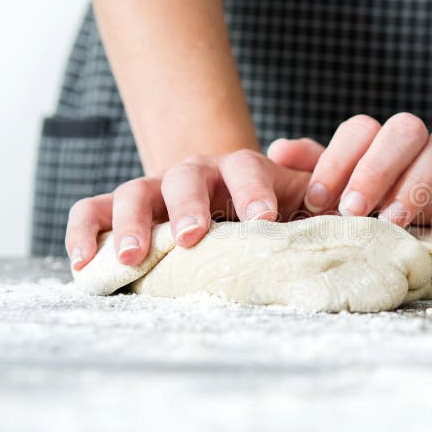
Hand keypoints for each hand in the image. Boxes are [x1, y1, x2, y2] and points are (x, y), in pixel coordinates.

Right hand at [65, 150, 310, 269]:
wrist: (223, 198)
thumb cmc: (267, 211)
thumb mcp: (300, 203)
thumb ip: (322, 202)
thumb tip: (346, 209)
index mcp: (243, 171)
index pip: (247, 168)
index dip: (253, 189)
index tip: (262, 217)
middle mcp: (196, 174)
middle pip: (186, 176)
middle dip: (188, 205)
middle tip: (192, 237)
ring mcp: (155, 188)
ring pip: (135, 191)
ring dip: (131, 223)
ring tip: (131, 258)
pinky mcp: (120, 208)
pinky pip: (92, 210)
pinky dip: (84, 231)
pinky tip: (85, 263)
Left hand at [267, 112, 431, 242]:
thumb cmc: (383, 221)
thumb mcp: (344, 200)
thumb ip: (315, 173)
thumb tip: (279, 150)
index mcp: (381, 149)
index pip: (361, 128)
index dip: (338, 159)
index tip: (317, 201)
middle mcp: (420, 151)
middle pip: (405, 127)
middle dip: (376, 166)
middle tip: (353, 210)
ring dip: (418, 181)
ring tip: (394, 222)